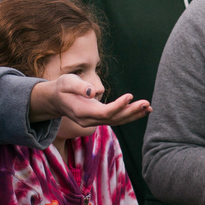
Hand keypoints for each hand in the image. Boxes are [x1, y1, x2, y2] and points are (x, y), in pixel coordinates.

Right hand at [30, 74, 151, 128]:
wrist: (55, 100)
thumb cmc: (61, 88)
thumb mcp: (66, 82)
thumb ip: (78, 86)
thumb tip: (91, 91)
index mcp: (81, 111)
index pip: (104, 113)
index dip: (118, 106)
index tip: (130, 96)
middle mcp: (89, 120)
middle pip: (113, 119)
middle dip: (131, 112)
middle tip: (146, 104)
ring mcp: (94, 121)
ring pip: (117, 121)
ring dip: (134, 115)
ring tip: (149, 108)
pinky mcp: (99, 118)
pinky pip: (116, 119)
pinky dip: (130, 115)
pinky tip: (142, 110)